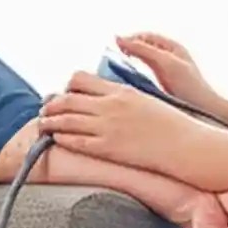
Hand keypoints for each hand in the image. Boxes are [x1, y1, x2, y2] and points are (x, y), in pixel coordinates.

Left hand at [40, 71, 206, 173]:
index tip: (64, 93)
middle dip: (51, 104)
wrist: (185, 145)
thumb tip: (108, 95)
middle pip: (67, 99)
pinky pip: (75, 141)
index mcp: (120, 90)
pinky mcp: (108, 148)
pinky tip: (56, 139)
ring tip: (43, 124)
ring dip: (50, 121)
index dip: (67, 86)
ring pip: (66, 120)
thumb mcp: (145, 99)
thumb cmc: (170, 123)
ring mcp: (107, 127)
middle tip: (45, 108)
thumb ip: (123, 96)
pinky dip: (61, 138)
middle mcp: (110, 106)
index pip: (80, 80)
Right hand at [116, 33, 225, 114]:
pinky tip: (127, 79)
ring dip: (129, 60)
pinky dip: (133, 72)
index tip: (115, 45)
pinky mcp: (162, 83)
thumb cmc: (190, 86)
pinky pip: (144, 72)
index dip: (130, 38)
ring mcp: (166, 69)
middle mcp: (169, 55)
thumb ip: (144, 50)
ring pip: (142, 59)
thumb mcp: (166, 63)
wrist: (205, 110)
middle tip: (113, 57)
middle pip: (143, 45)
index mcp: (172, 46)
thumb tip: (120, 39)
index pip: (145, 36)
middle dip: (128, 48)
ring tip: (117, 67)